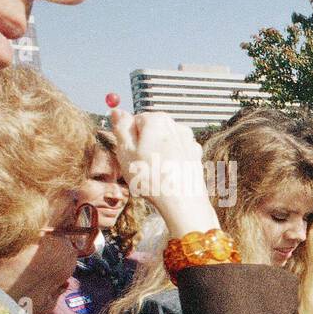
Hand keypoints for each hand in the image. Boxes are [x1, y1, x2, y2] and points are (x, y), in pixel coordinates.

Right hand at [109, 108, 218, 238]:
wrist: (183, 202)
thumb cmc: (152, 178)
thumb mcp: (125, 151)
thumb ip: (121, 128)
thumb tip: (117, 111)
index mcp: (157, 120)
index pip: (134, 120)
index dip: (128, 138)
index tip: (129, 153)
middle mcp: (176, 125)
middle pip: (151, 130)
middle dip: (143, 144)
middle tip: (140, 165)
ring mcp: (189, 140)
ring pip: (163, 142)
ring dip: (157, 153)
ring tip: (155, 172)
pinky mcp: (195, 155)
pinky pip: (176, 153)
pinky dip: (171, 161)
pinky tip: (168, 175)